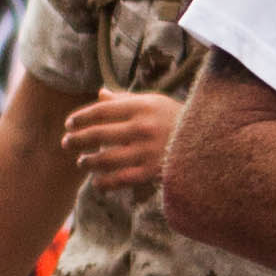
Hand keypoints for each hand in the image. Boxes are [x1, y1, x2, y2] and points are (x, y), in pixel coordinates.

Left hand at [60, 89, 181, 192]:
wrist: (210, 142)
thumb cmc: (176, 119)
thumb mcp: (155, 102)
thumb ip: (126, 99)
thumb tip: (100, 93)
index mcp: (143, 106)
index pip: (102, 110)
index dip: (81, 117)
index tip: (69, 124)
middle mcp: (143, 127)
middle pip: (99, 134)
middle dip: (77, 139)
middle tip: (66, 143)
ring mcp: (147, 150)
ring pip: (106, 159)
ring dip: (88, 162)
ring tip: (81, 162)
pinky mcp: (152, 172)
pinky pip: (120, 179)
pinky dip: (104, 183)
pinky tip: (97, 183)